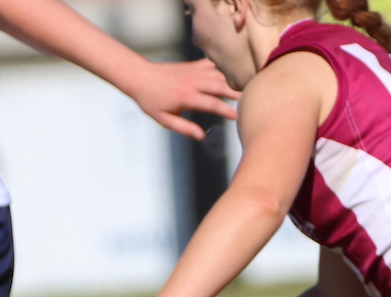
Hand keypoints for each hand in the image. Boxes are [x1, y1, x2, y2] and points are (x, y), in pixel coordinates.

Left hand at [125, 59, 239, 140]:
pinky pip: (212, 66)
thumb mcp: (164, 119)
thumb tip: (201, 136)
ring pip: (219, 75)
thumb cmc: (151, 101)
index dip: (227, 111)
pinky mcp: (193, 65)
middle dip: (236, 93)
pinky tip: (223, 78)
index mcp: (187, 97)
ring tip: (239, 91)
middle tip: (249, 99)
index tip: (238, 116)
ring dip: (229, 83)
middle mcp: (193, 82)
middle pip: (221, 86)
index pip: (212, 104)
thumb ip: (184, 128)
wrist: (140, 77)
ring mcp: (194, 71)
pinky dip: (220, 71)